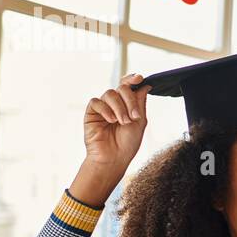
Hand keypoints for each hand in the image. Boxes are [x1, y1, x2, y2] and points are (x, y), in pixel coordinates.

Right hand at [71, 72, 150, 204]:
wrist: (114, 159)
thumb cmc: (127, 144)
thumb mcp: (139, 122)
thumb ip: (140, 103)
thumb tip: (145, 85)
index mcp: (127, 104)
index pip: (128, 86)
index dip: (132, 79)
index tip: (139, 78)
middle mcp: (114, 104)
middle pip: (121, 88)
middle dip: (129, 100)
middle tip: (134, 116)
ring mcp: (102, 108)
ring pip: (110, 94)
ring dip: (119, 107)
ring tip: (123, 122)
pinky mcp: (91, 113)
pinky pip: (96, 102)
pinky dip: (106, 109)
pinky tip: (111, 120)